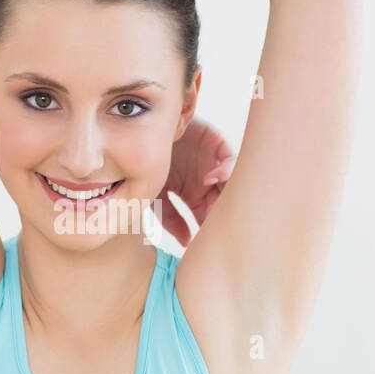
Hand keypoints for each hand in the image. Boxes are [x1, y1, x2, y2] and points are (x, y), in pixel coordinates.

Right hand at [155, 118, 235, 247]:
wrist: (143, 130)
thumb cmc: (145, 163)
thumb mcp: (154, 195)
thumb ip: (170, 218)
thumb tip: (187, 243)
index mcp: (194, 196)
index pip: (207, 217)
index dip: (208, 229)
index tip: (205, 241)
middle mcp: (207, 181)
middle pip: (224, 202)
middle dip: (222, 215)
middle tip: (216, 226)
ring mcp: (213, 163)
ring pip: (230, 184)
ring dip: (227, 195)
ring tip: (217, 206)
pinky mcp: (216, 144)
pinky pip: (229, 160)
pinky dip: (225, 170)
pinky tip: (210, 179)